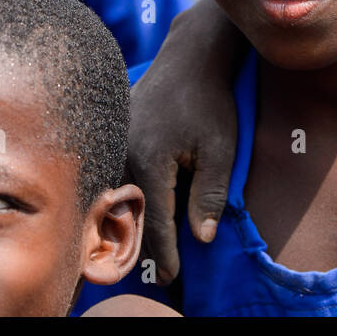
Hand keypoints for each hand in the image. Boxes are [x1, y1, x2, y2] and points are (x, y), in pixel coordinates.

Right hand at [127, 0, 242, 282]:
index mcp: (150, 162)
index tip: (172, 278)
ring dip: (130, 221)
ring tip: (143, 249)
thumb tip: (203, 239)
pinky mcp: (115, 132)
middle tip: (155, 274)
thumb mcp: (221, 150)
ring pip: (119, 194)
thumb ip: (210, 195)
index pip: (155, 222)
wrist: (191, 57)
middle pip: (130, 214)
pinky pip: (116, 173)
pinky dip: (125, 195)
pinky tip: (135, 210)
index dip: (166, 253)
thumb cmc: (211, 102)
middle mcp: (124, 154)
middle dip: (142, 245)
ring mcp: (115, 141)